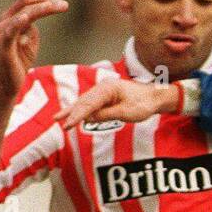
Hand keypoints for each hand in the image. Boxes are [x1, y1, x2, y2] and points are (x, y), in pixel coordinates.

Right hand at [0, 0, 68, 97]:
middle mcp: (4, 21)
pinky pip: (11, 31)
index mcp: (10, 18)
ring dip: (40, 9)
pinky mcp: (3, 45)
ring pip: (23, 14)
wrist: (10, 83)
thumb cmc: (20, 61)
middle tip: (64, 4)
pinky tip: (25, 18)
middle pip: (26, 3)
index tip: (62, 2)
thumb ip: (33, 29)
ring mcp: (2, 32)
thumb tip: (35, 21)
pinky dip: (18, 23)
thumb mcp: (30, 41)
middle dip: (46, 2)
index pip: (28, 2)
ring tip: (54, 6)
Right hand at [56, 78, 179, 130]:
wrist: (153, 97)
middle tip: (60, 123)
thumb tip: (89, 118)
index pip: (89, 104)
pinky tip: (71, 114)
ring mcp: (103, 91)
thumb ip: (106, 115)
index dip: (78, 115)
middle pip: (83, 101)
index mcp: (108, 89)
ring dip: (72, 111)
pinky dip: (80, 109)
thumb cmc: (143, 104)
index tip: (69, 124)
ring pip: (84, 102)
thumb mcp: (126, 113)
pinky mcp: (104, 96)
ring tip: (58, 118)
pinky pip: (89, 103)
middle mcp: (103, 87)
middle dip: (71, 113)